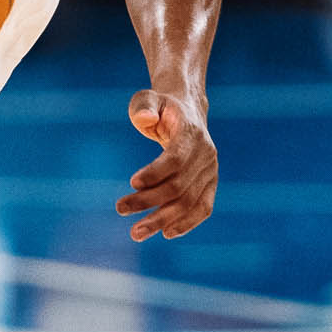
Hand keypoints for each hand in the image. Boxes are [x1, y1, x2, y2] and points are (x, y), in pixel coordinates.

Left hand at [118, 90, 216, 240]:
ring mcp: (211, 172)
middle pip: (179, 186)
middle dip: (149, 201)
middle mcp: (207, 155)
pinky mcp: (210, 185)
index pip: (176, 159)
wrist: (187, 114)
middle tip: (120, 208)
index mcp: (192, 133)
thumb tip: (145, 119)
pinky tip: (165, 233)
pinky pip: (203, 209)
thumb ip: (143, 106)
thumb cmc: (161, 107)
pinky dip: (186, 223)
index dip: (155, 173)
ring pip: (189, 203)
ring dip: (163, 220)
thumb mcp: (147, 98)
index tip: (131, 183)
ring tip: (136, 233)